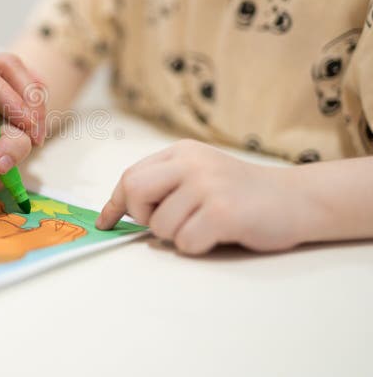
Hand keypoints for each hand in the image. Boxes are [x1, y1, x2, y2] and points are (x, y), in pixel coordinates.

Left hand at [95, 140, 316, 254]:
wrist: (296, 200)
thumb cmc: (241, 194)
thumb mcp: (199, 176)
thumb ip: (165, 184)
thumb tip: (120, 212)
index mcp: (181, 152)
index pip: (131, 176)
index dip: (115, 203)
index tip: (105, 222)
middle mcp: (191, 163)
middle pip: (135, 191)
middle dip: (141, 217)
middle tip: (166, 223)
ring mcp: (208, 185)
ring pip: (160, 226)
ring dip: (177, 236)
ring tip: (204, 226)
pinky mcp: (223, 211)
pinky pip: (185, 243)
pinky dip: (197, 247)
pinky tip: (219, 235)